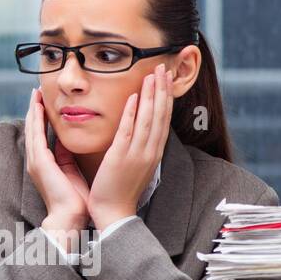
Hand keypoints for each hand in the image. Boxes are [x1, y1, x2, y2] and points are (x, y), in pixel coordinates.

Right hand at [25, 87, 89, 230]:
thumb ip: (66, 156)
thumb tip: (65, 141)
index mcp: (43, 163)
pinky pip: (36, 134)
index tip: (43, 102)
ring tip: (35, 93)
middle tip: (36, 91)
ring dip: (33, 110)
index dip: (40, 118)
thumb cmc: (74, 199)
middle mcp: (35, 160)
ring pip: (32, 128)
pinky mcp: (40, 161)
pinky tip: (38, 106)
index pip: (40, 135)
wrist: (70, 216)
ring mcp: (35, 160)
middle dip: (33, 109)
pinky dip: (36, 119)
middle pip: (32, 128)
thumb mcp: (71, 172)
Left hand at [86, 63, 172, 230]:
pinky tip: (134, 97)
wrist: (114, 213)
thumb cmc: (120, 189)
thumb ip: (137, 145)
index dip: (165, 96)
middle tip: (163, 66)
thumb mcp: (134, 164)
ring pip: (149, 119)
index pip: (163, 118)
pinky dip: (133, 113)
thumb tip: (137, 129)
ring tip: (153, 73)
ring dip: (151, 95)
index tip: (165, 77)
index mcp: (153, 152)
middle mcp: (150, 151)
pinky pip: (129, 132)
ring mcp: (138, 154)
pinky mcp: (122, 158)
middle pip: (160, 114)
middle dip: (162, 89)